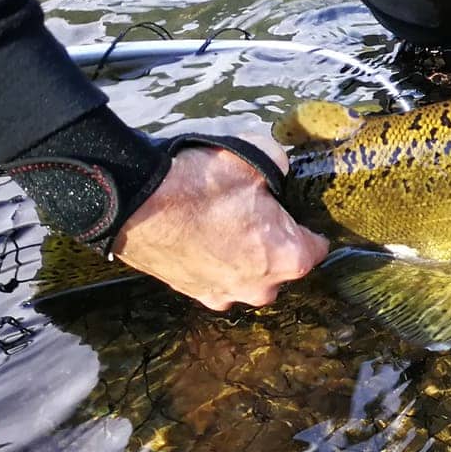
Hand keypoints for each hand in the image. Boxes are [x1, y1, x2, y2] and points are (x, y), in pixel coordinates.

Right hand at [110, 133, 328, 310]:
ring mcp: (226, 294)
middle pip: (283, 265)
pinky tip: (204, 238)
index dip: (306, 226)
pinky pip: (219, 279)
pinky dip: (217, 262)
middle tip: (256, 214)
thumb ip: (280, 166)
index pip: (317, 248)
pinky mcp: (194, 294)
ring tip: (226, 225)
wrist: (134, 203)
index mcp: (289, 258)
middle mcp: (263, 288)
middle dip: (275, 243)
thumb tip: (281, 169)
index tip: (294, 212)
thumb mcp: (256, 157)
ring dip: (245, 256)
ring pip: (250, 275)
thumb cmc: (201, 183)